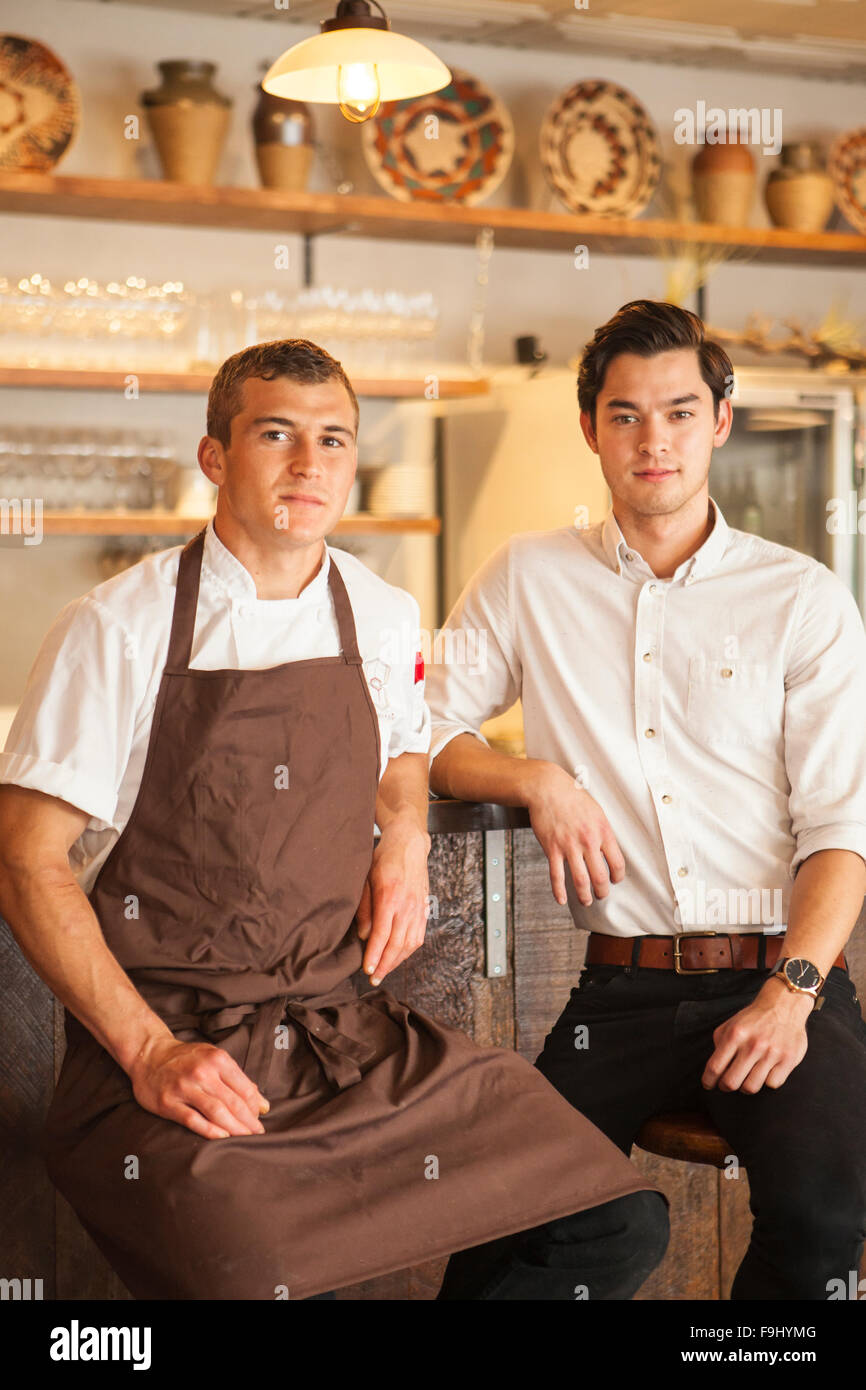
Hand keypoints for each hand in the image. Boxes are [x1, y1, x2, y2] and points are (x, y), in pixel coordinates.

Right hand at [129, 1034, 269, 1140]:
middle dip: (248, 1121)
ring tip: (244, 1138)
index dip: (255, 1106)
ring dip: (234, 1128)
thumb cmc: (187, 1058)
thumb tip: (263, 1104)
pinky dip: (210, 1130)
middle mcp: (202, 1072)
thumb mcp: (214, 1058)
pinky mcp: (168, 1102)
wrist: (149, 1054)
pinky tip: (222, 1137)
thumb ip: (238, 1079)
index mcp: (217, 1059)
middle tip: (258, 1134)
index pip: (244, 1088)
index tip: (260, 1118)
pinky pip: (193, 1120)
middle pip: (233, 1102)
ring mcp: (184, 1087)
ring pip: (216, 1112)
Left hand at [355, 817, 429, 985]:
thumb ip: (364, 908)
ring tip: (384, 971)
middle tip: (374, 979)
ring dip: (397, 961)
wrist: (409, 844)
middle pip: (397, 944)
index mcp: (390, 896)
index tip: (367, 969)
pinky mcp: (424, 908)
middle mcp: (407, 905)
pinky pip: (419, 936)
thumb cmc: (384, 859)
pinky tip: (399, 957)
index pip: (382, 934)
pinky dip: (409, 951)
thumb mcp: (366, 878)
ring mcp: (418, 908)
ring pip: (410, 943)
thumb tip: (363, 935)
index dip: (374, 955)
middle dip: (385, 965)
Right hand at [525, 763, 624, 906]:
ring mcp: (569, 846)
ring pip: (581, 880)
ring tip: (585, 901)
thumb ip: (604, 831)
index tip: (615, 881)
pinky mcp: (552, 849)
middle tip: (600, 895)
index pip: (617, 862)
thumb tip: (609, 849)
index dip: (618, 877)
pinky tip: (562, 900)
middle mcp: (588, 841)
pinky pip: (557, 876)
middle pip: (600, 877)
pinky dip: (559, 891)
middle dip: (602, 892)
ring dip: (584, 896)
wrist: (547, 789)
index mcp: (603, 831)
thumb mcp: (596, 811)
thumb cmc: (572, 797)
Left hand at [702, 978, 813, 1092]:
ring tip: (746, 1078)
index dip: (708, 1080)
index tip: (708, 1085)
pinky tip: (766, 1071)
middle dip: (725, 1086)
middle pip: (731, 1082)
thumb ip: (720, 1044)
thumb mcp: (731, 1024)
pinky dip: (767, 1081)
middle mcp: (753, 1045)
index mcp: (735, 1035)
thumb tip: (714, 1069)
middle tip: (726, 1084)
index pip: (715, 1067)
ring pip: (751, 1087)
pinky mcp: (788, 1059)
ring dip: (745, 1086)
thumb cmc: (754, 1018)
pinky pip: (772, 1084)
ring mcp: (772, 1053)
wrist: (784, 1005)